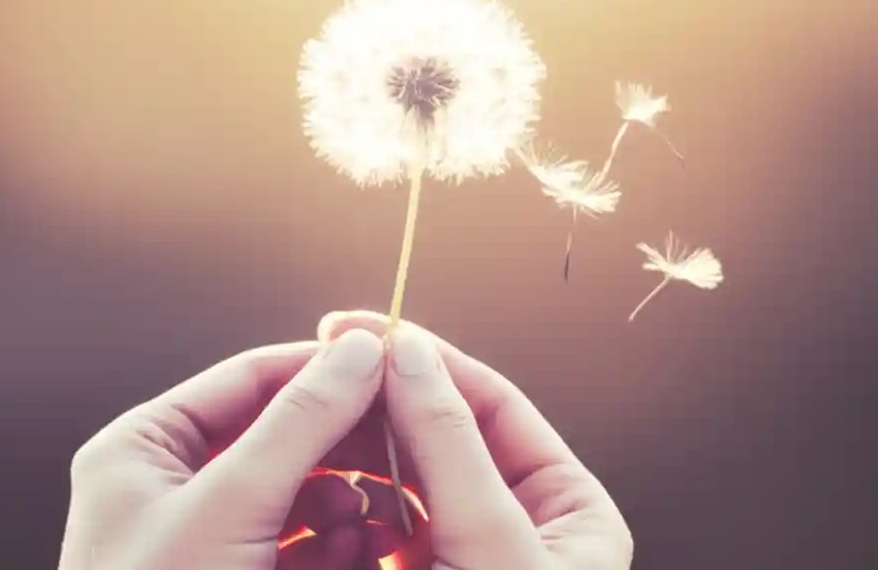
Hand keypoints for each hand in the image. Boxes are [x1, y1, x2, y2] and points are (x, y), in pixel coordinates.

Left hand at [58, 329, 409, 569]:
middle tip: (406, 444)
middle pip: (282, 434)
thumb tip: (358, 350)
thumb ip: (298, 423)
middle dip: (345, 447)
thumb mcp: (230, 507)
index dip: (324, 368)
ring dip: (349, 501)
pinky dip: (340, 545)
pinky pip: (303, 545)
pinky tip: (368, 552)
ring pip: (301, 492)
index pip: (250, 378)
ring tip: (384, 518)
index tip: (392, 364)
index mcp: (144, 449)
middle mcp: (172, 486)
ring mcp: (206, 539)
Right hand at [321, 311, 633, 569]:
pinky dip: (346, 512)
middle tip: (320, 367)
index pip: (495, 407)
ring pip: (404, 483)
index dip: (427, 360)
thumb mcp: (492, 546)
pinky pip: (377, 531)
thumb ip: (452, 449)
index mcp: (570, 512)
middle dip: (382, 403)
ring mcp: (467, 558)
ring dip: (355, 456)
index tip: (363, 329)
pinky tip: (317, 498)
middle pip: (443, 438)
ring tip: (307, 424)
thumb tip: (410, 354)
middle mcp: (520, 529)